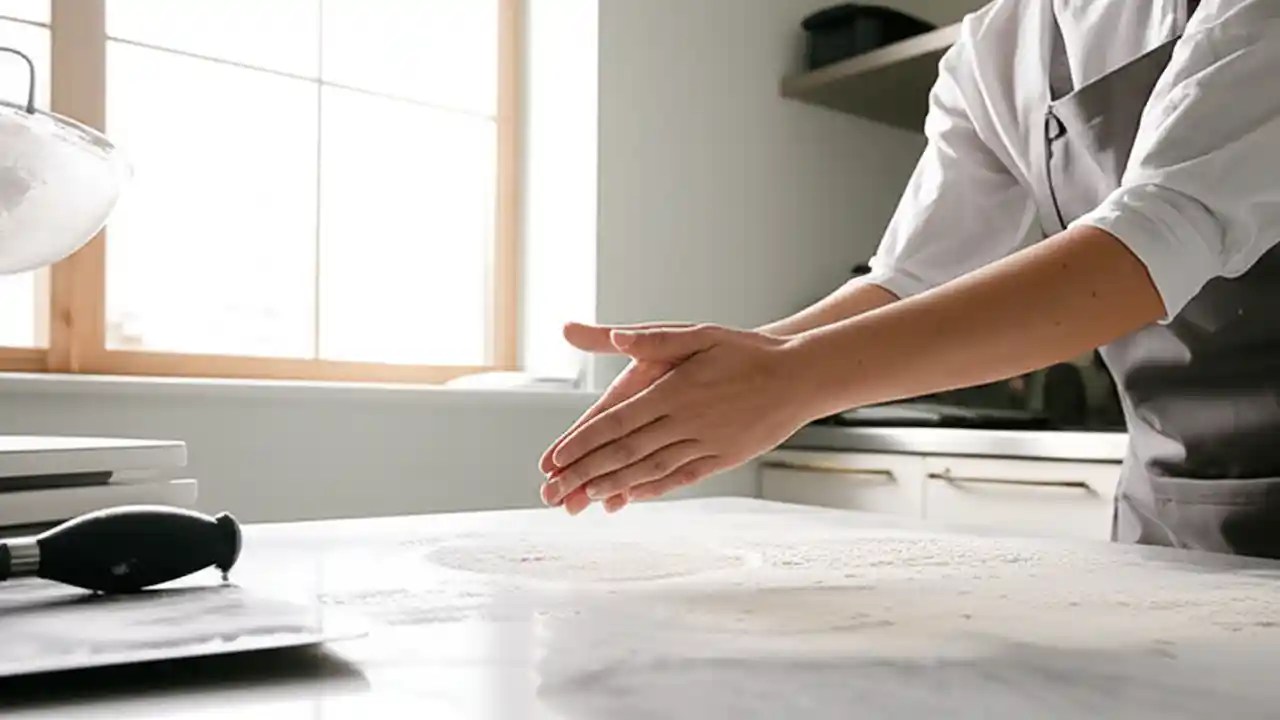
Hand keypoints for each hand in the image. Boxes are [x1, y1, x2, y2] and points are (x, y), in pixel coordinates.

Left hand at [541, 324, 814, 508]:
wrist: (798, 376)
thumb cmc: (745, 351)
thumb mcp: (698, 333)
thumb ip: (652, 337)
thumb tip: (615, 335)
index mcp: (673, 391)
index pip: (617, 421)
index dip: (583, 442)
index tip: (555, 458)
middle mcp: (685, 421)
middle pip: (626, 452)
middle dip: (586, 473)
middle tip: (554, 491)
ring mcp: (705, 444)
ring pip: (650, 470)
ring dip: (614, 485)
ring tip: (583, 498)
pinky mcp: (722, 458)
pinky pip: (681, 478)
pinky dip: (653, 488)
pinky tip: (631, 496)